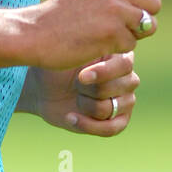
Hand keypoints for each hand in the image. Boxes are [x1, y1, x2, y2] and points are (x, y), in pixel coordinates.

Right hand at [25, 0, 164, 70]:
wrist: (35, 33)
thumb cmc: (65, 13)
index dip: (136, 4)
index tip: (110, 9)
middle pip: (154, 4)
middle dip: (140, 19)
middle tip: (112, 26)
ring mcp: (114, 7)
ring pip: (147, 25)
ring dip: (130, 35)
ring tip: (104, 34)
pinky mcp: (112, 32)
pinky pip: (132, 44)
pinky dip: (116, 48)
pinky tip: (95, 43)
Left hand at [25, 52, 139, 134]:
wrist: (44, 89)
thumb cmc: (58, 67)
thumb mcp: (68, 54)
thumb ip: (89, 50)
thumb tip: (107, 42)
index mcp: (120, 57)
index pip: (125, 66)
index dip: (103, 73)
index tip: (81, 75)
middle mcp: (127, 79)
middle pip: (120, 87)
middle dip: (90, 89)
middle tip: (76, 84)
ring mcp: (125, 101)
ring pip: (110, 108)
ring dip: (86, 104)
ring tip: (75, 97)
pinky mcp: (117, 121)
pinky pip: (111, 129)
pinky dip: (88, 125)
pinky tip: (71, 117)